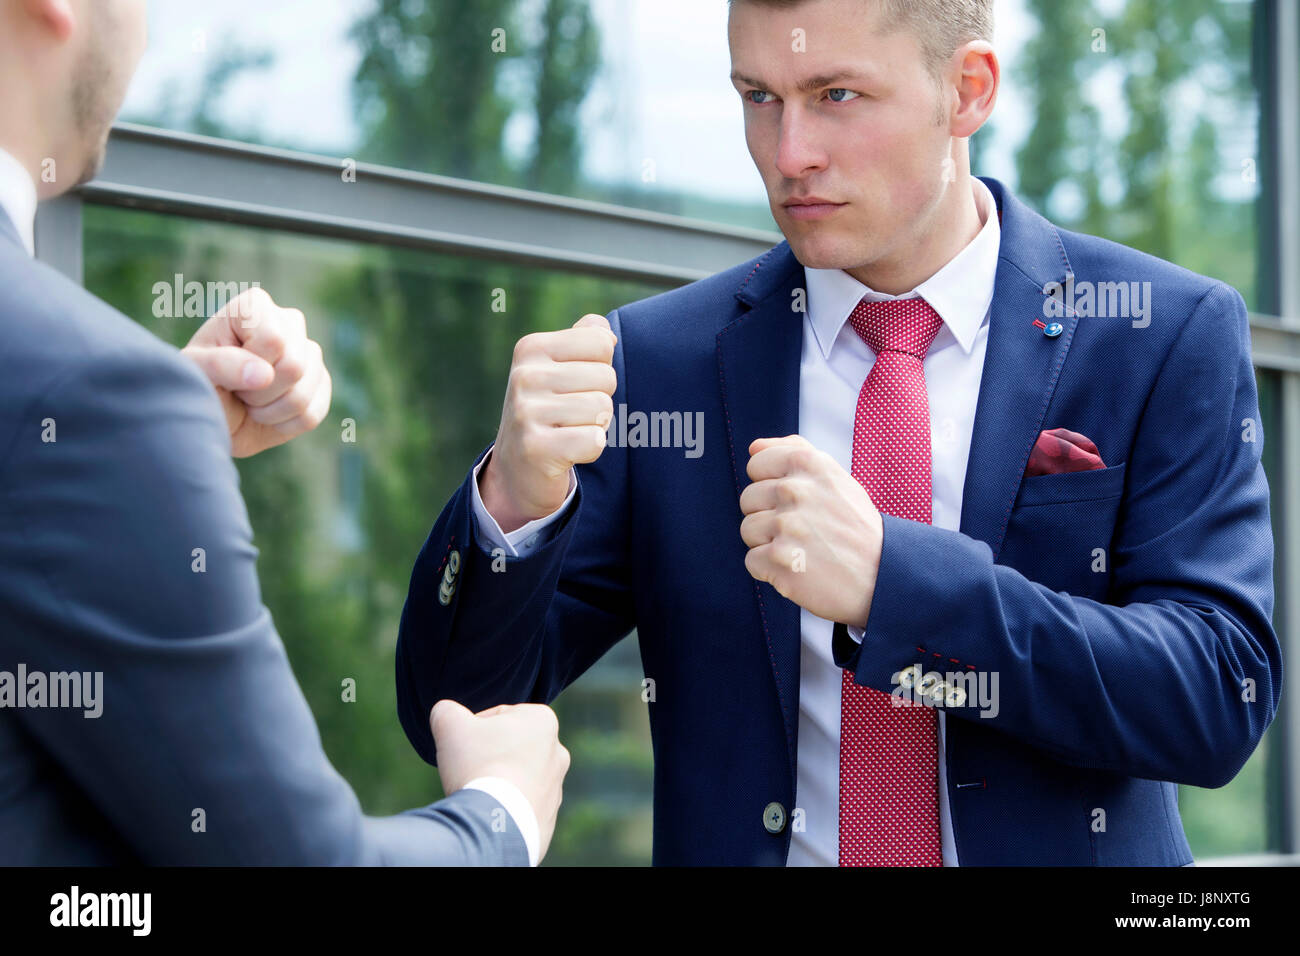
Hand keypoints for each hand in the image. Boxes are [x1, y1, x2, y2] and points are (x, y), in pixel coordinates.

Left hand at [181, 287, 331, 457]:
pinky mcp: (321, 383)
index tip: (228, 370)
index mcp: (254, 307)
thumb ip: (221, 365)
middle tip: (238, 390)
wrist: (214, 420)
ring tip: (250, 403)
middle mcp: (289, 323)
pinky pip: (312, 415)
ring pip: (303, 394)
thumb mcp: (195, 372)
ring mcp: (309, 353)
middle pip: (294, 366)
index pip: (273, 340)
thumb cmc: (199, 386)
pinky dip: (284, 424)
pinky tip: (268, 415)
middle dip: (260, 392)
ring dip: (269, 411)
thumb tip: (265, 375)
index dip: (251, 366)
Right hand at [430, 700, 569, 862]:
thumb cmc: (477, 766)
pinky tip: (487, 812)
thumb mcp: (450, 725)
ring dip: (496, 781)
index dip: (472, 729)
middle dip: (487, 755)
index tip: (462, 745)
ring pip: (515, 777)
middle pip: (509, 747)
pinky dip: (503, 808)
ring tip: (477, 793)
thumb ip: (447, 710)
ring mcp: (556, 788)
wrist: (496, 824)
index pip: (498, 716)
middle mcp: (557, 753)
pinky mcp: (548, 817)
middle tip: (467, 768)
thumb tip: (445, 712)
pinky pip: (519, 807)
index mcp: (542, 720)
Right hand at [479, 313, 617, 532]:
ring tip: (569, 431)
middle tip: (572, 415)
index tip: (577, 386)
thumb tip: (606, 332)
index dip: (601, 368)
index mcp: (531, 348)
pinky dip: (590, 449)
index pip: (601, 342)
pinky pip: (594, 440)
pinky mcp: (535, 448)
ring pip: (602, 409)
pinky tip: (568, 451)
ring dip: (595, 426)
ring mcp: (526, 412)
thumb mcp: (560, 368)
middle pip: (606, 377)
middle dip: (600, 400)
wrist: (518, 469)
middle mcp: (524, 376)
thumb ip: (586, 339)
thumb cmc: (550, 411)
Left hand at [740, 434, 883, 628]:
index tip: (797, 503)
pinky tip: (799, 570)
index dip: (772, 487)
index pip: (756, 466)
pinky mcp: (779, 560)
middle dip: (769, 516)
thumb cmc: (855, 526)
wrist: (884, 576)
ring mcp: (786, 525)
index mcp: (808, 462)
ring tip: (802, 550)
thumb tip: (754, 447)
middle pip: (748, 499)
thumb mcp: (836, 477)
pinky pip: (752, 561)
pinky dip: (770, 570)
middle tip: (804, 531)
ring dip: (769, 543)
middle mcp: (795, 490)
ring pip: (748, 530)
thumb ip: (796, 452)